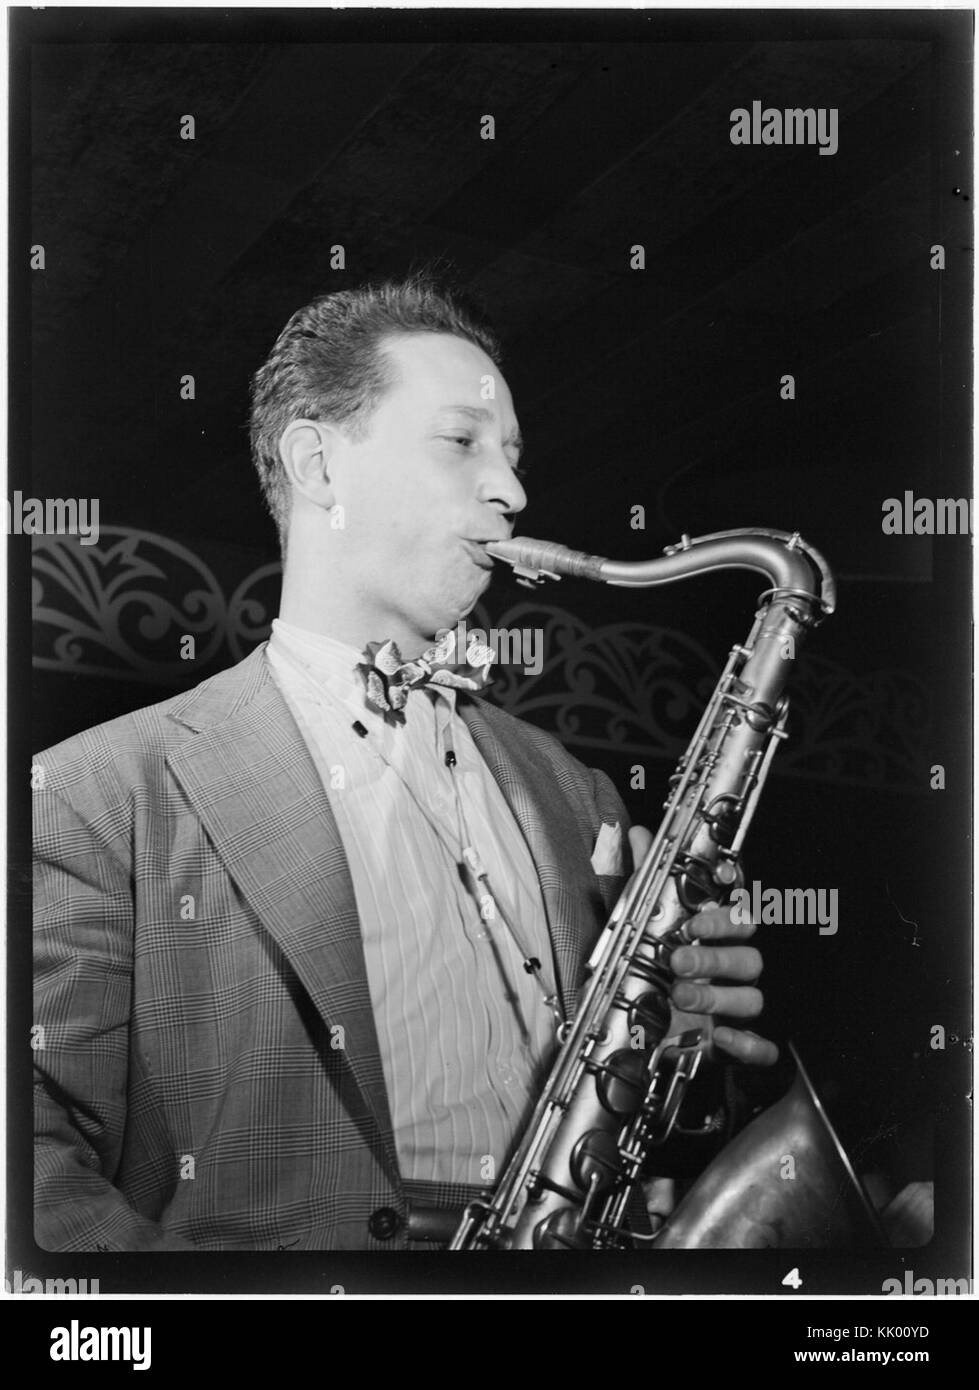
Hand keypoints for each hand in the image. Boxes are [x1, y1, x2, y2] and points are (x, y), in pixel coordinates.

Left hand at [628, 826, 778, 1067]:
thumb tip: (639, 834)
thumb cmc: (653, 968)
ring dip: (718, 998)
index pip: (742, 919)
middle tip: (678, 961)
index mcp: (718, 939)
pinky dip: (747, 1045)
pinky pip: (763, 1048)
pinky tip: (720, 1039)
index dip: (725, 918)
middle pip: (748, 958)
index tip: (695, 921)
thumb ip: (645, 880)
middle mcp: (734, 970)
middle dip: (714, 959)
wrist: (642, 1031)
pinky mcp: (739, 1044)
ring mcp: (738, 1008)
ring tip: (680, 996)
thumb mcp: (641, 923)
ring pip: (752, 998)